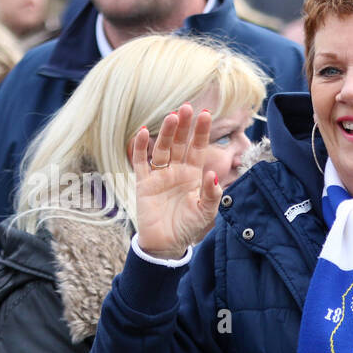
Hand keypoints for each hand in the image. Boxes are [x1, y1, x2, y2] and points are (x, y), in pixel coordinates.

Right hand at [131, 103, 221, 258]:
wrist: (166, 244)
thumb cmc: (188, 228)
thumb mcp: (205, 212)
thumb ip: (211, 194)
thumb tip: (212, 175)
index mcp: (194, 175)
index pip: (198, 149)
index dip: (201, 132)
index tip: (206, 114)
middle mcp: (177, 171)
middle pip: (180, 144)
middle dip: (184, 126)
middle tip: (187, 107)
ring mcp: (160, 175)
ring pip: (163, 149)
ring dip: (167, 133)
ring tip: (172, 117)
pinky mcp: (144, 183)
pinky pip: (141, 161)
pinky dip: (141, 147)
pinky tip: (144, 132)